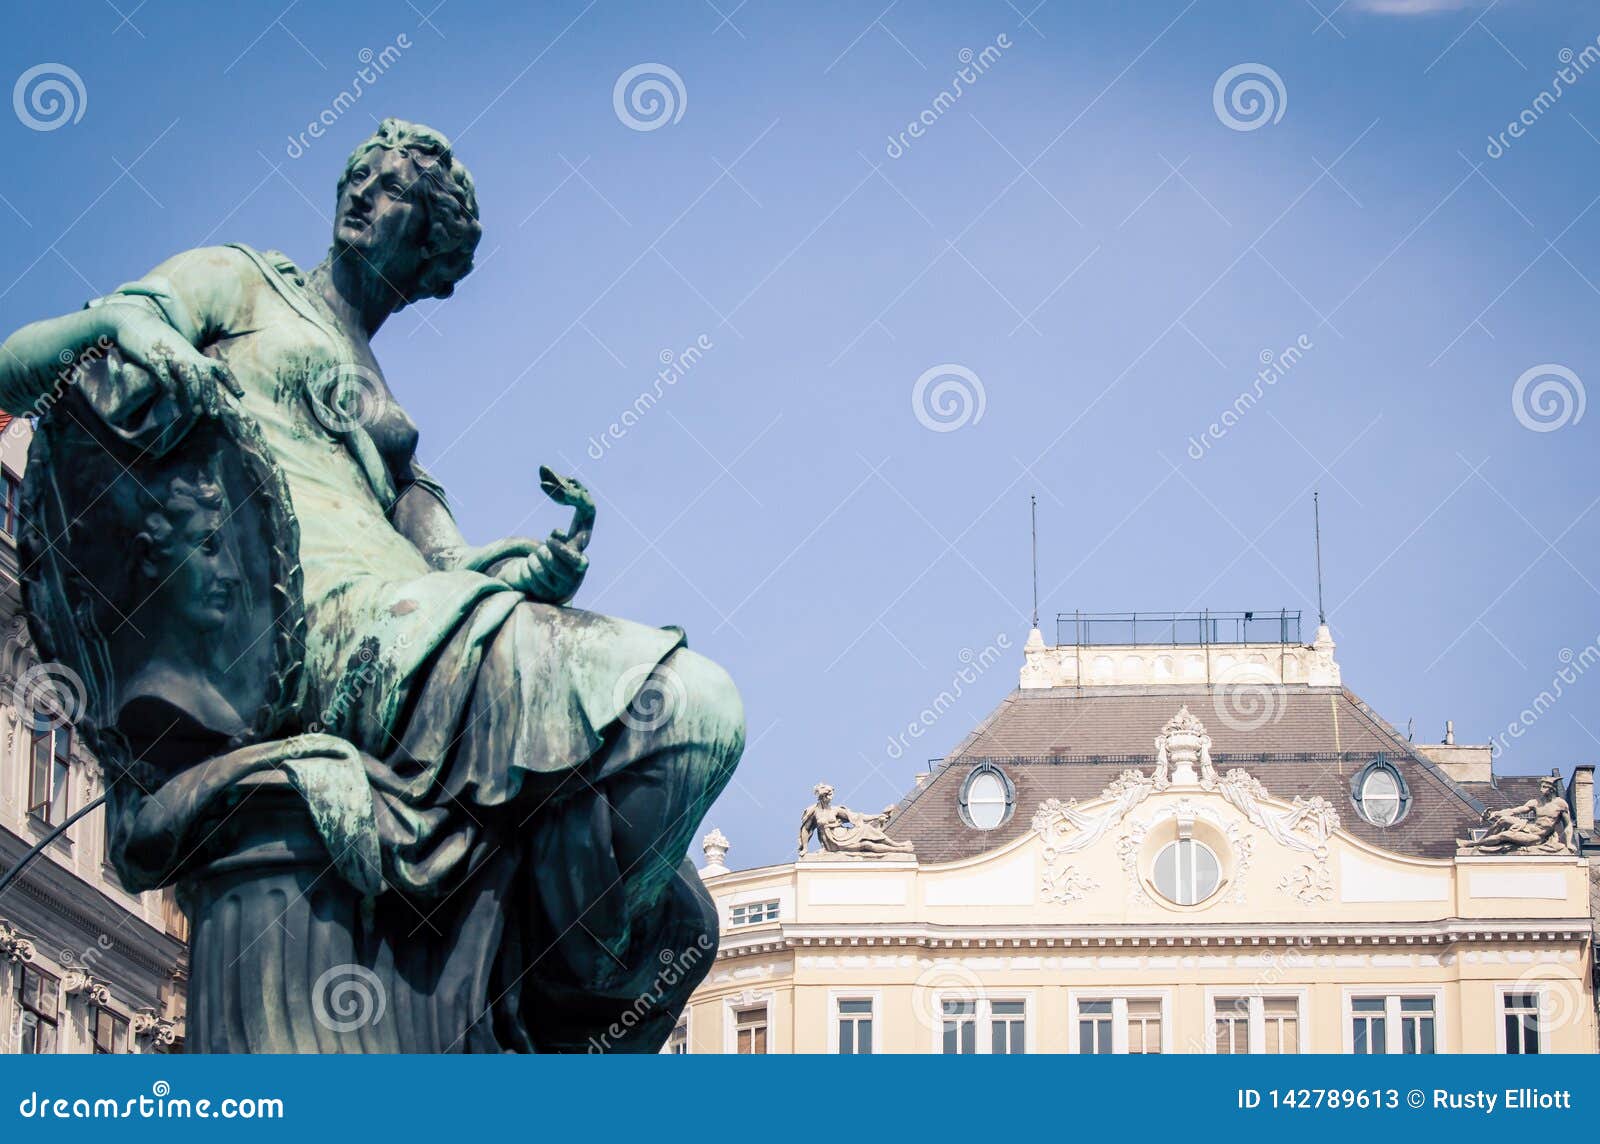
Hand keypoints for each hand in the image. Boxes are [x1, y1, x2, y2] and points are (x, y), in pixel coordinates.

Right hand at [111, 309, 240, 410]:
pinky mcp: (152, 356)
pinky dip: (169, 385)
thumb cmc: (159, 339)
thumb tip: (202, 381)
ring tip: (196, 412)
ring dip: (193, 394)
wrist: (136, 320)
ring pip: (187, 376)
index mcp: (194, 355)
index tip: (241, 394)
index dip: (230, 380)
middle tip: (214, 414)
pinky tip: (172, 398)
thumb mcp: (180, 349)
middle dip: (210, 396)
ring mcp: (170, 356)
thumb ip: (192, 363)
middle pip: (204, 377)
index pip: (219, 368)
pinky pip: (163, 373)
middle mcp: (186, 355)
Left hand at [493, 536, 587, 603]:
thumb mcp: (568, 543)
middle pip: (552, 563)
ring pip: (540, 570)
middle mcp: (574, 580)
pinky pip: (531, 580)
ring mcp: (560, 590)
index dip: (559, 548)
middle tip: (541, 550)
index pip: (572, 558)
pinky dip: (526, 570)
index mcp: (581, 565)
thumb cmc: (561, 556)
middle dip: (542, 552)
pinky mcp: (546, 597)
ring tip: (533, 557)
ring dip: (532, 559)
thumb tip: (560, 533)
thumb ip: (573, 530)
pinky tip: (528, 567)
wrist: (554, 580)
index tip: (548, 540)